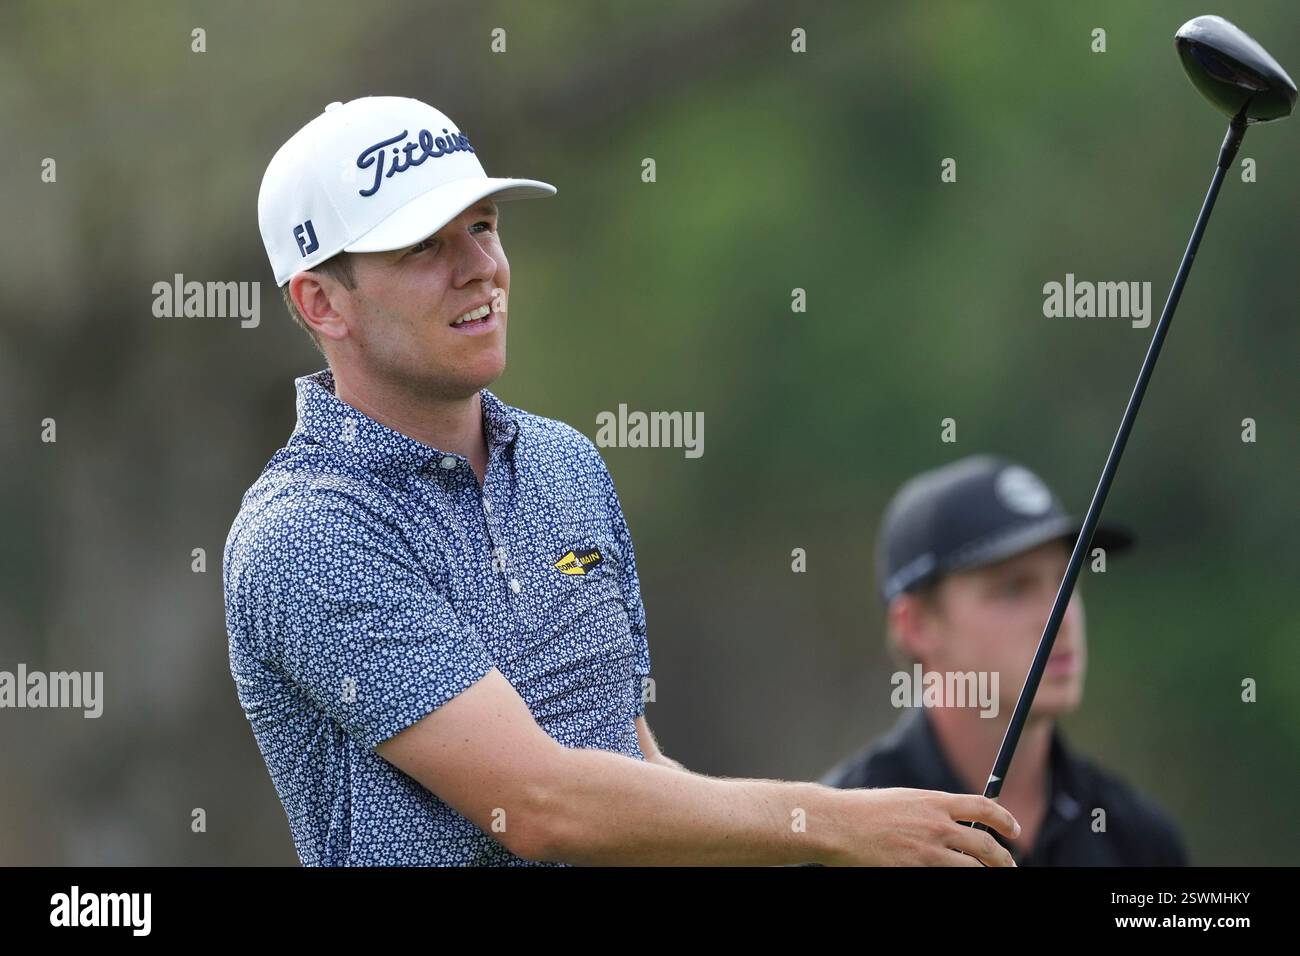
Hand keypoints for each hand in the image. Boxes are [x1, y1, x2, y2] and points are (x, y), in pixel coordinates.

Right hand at [824, 787, 1019, 866]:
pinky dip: (954, 878)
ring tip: (990, 877)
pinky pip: (946, 877)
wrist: (838, 824)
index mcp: (934, 801)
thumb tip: (953, 819)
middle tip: (1010, 865)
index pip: (983, 807)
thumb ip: (930, 809)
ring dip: (986, 874)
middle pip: (985, 844)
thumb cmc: (864, 811)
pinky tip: (955, 878)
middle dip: (1003, 859)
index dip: (1004, 819)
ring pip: (972, 868)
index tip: (1014, 829)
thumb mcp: (903, 800)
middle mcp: (936, 824)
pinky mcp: (915, 869)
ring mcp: (927, 850)